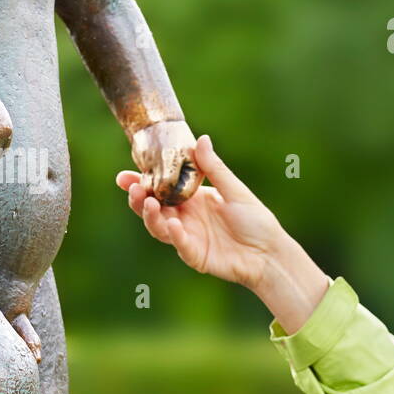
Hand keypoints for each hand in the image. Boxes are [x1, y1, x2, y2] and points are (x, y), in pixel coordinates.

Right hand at [116, 134, 329, 331]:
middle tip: (134, 189)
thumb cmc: (255, 220)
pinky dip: (175, 234)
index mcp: (192, 199)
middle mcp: (184, 217)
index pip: (160, 188)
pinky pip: (180, 244)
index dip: (140, 182)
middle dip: (139, 199)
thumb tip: (201, 139)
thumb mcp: (234, 190)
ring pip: (159, 227)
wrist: (269, 253)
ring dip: (150, 216)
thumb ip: (214, 168)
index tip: (124, 176)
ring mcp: (186, 237)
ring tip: (149, 203)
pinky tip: (174, 224)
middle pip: (152, 208)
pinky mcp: (194, 255)